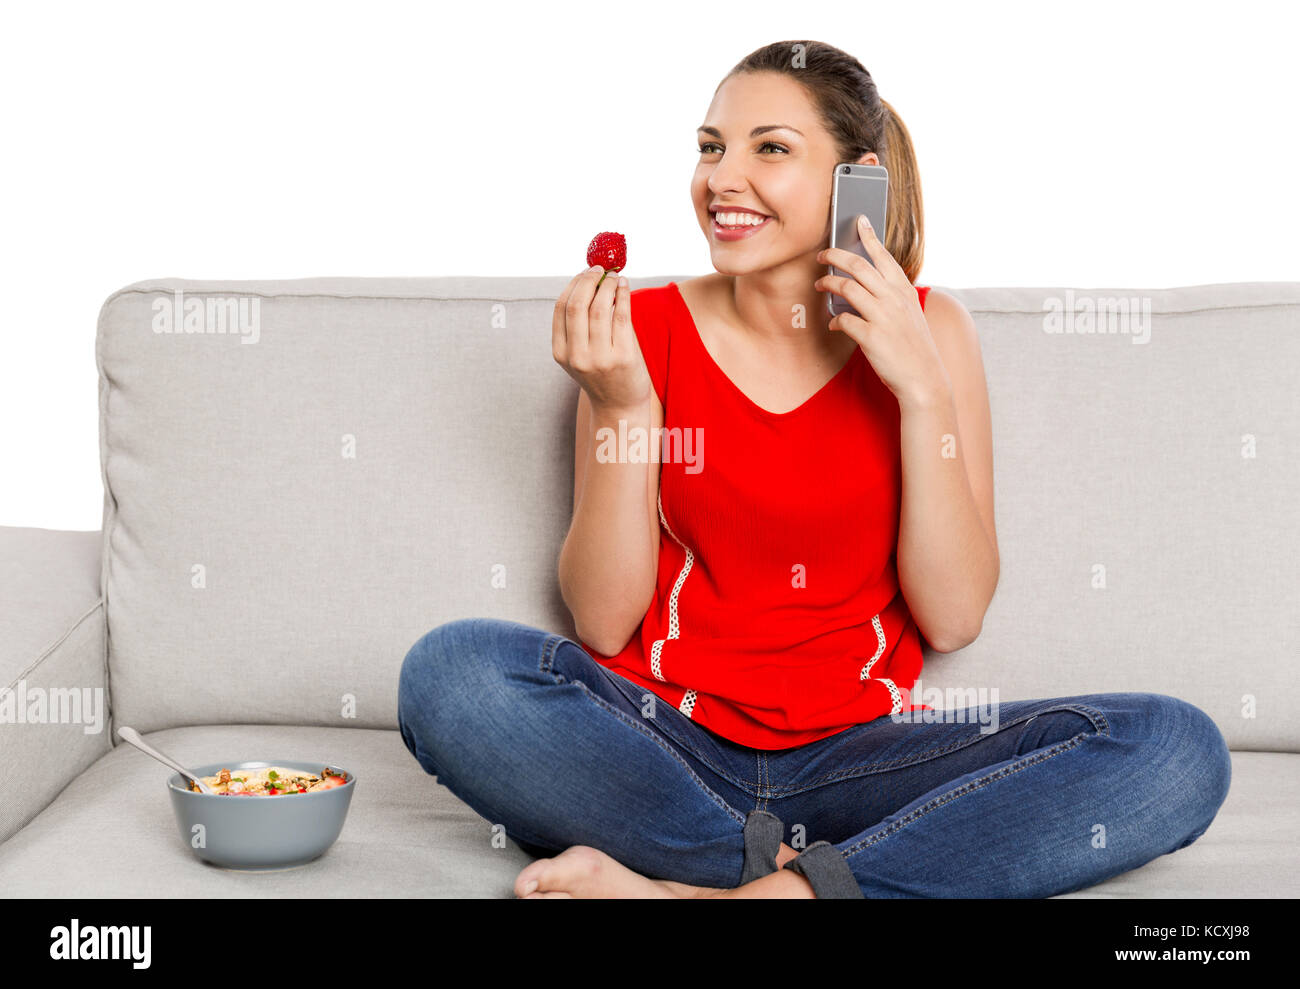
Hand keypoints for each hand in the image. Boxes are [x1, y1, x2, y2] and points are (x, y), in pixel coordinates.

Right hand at [552, 266, 651, 413]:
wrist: (619, 406)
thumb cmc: (601, 375)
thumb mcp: (579, 354)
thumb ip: (578, 326)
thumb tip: (589, 281)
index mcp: (561, 353)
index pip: (561, 308)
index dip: (573, 284)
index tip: (584, 272)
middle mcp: (577, 356)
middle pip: (577, 304)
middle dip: (589, 280)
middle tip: (600, 268)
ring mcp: (600, 358)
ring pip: (600, 308)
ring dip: (608, 285)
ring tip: (615, 277)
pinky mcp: (623, 357)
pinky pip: (622, 316)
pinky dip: (623, 296)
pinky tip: (624, 287)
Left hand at [814, 215, 950, 407]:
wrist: (924, 379)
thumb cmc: (914, 347)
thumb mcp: (910, 314)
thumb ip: (892, 297)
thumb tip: (866, 286)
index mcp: (904, 291)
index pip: (884, 256)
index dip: (869, 237)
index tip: (859, 221)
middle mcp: (894, 299)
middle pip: (858, 266)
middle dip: (835, 255)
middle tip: (823, 255)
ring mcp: (883, 317)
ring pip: (847, 288)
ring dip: (828, 283)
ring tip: (820, 285)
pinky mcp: (871, 337)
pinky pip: (843, 321)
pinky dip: (835, 320)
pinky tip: (834, 323)